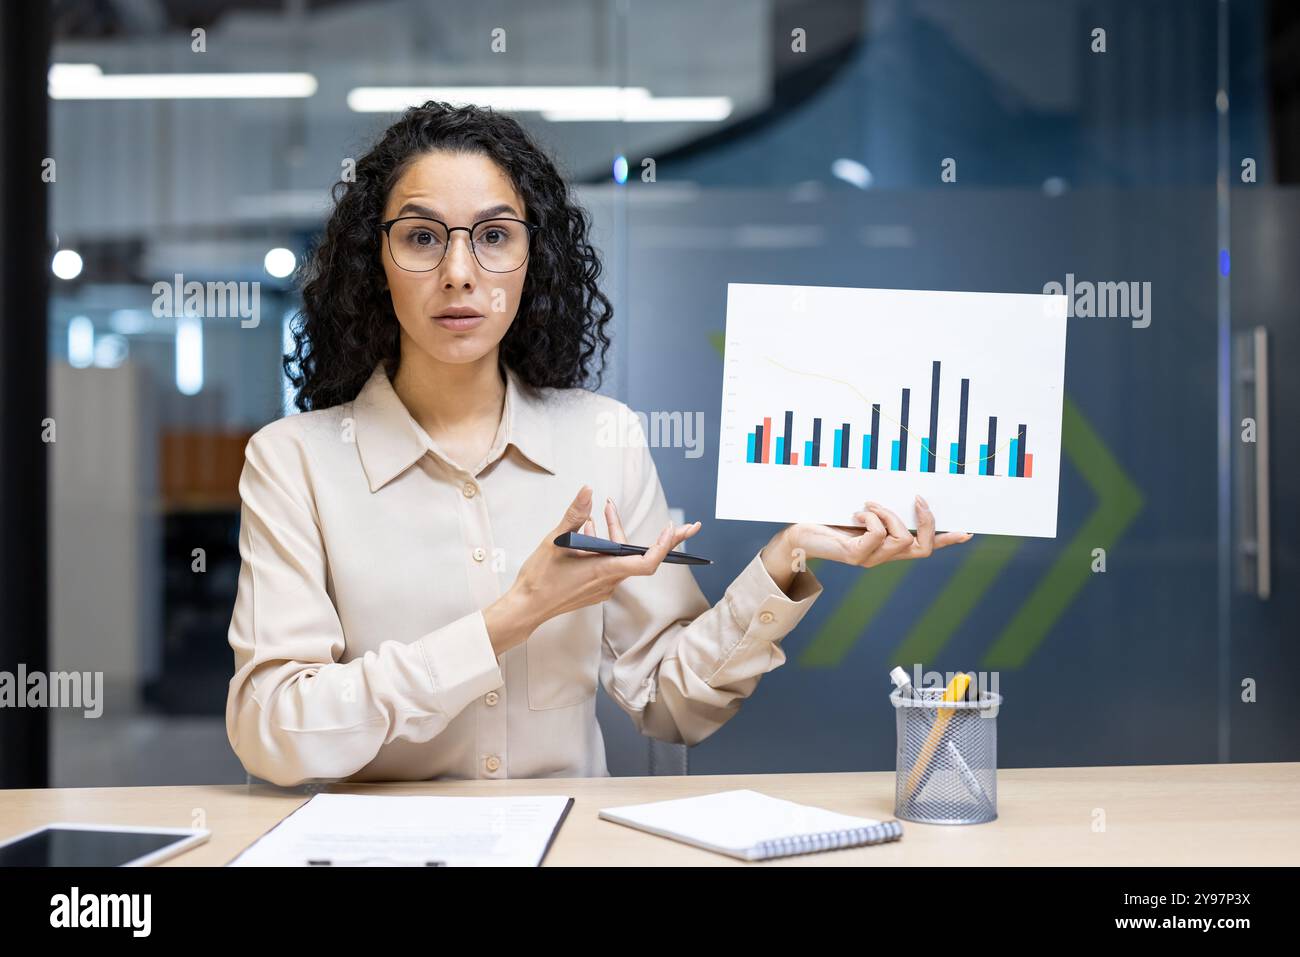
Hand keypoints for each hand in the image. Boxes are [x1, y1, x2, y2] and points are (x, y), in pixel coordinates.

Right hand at [484, 485, 700, 655]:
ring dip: (616, 536)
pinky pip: (609, 565)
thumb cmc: (539, 578)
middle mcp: (609, 581)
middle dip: (664, 540)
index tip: (673, 529)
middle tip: (688, 526)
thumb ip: (574, 514)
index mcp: (604, 570)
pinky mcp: (595, 589)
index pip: (647, 562)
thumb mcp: (555, 540)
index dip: (664, 547)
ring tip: (602, 512)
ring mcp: (603, 587)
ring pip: (620, 558)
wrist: (526, 608)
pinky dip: (605, 548)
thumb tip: (588, 490)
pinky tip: (588, 532)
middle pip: (642, 558)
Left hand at [760, 496, 971, 590]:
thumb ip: (882, 511)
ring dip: (887, 514)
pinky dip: (871, 517)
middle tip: (918, 499)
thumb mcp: (862, 514)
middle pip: (922, 549)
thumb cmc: (829, 521)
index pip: (924, 547)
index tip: (967, 531)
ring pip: (900, 538)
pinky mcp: (857, 556)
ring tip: (868, 505)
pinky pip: (878, 534)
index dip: (945, 541)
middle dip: (926, 523)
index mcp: (888, 547)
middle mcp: (883, 557)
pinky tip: (856, 514)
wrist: (800, 535)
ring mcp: (871, 560)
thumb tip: (905, 494)